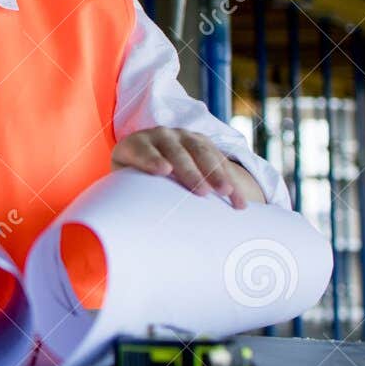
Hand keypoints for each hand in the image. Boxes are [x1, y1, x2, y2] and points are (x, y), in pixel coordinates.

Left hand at [112, 128, 255, 209]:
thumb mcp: (126, 186)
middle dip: (190, 171)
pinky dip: (230, 178)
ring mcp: (182, 136)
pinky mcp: (201, 141)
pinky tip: (237, 199)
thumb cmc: (134, 183)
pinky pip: (218, 158)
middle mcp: (159, 135)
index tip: (164, 171)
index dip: (151, 159)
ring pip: (201, 151)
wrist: (150, 161)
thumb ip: (129, 198)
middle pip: (176, 152)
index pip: (141, 150)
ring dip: (216, 173)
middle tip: (202, 192)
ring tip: (226, 192)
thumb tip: (134, 230)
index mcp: (135, 145)